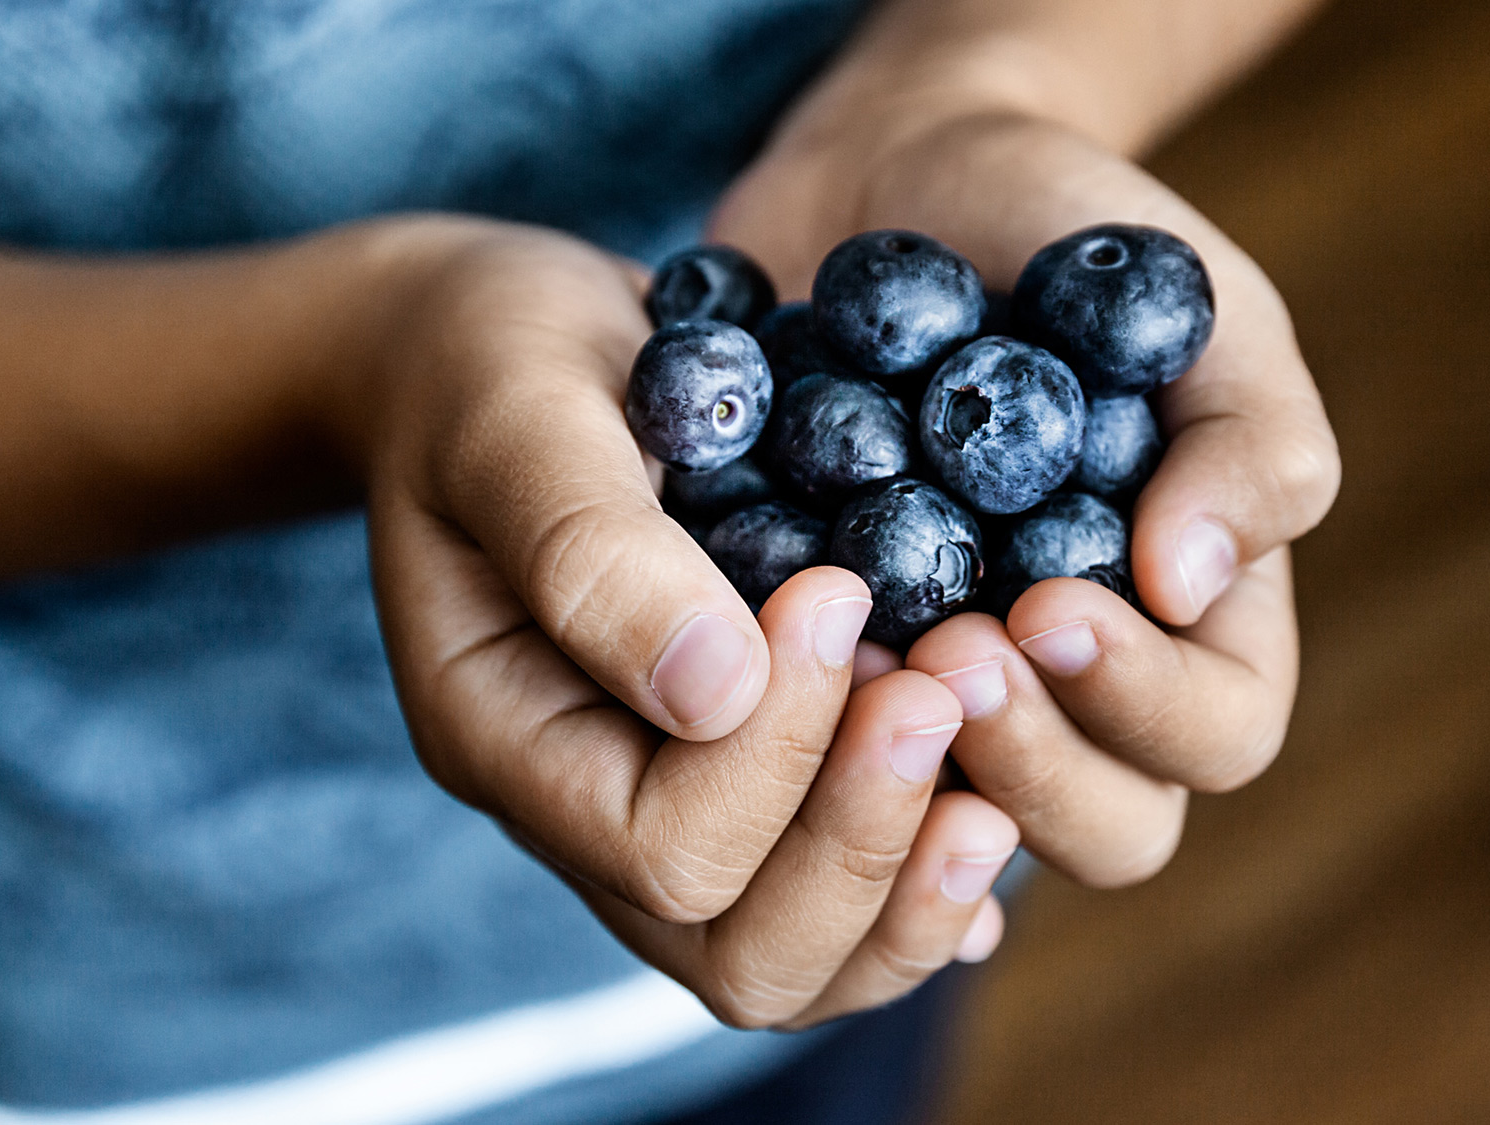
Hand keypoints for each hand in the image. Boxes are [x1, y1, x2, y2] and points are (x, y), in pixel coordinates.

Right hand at [353, 219, 1017, 1025]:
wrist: (506, 353)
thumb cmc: (494, 365)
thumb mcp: (517, 415)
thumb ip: (592, 546)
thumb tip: (720, 691)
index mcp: (506, 738)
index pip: (664, 848)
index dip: (778, 748)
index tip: (838, 588)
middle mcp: (587, 814)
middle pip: (742, 957)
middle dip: (864, 837)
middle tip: (944, 687)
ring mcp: (670, 816)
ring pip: (801, 967)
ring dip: (914, 891)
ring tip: (995, 787)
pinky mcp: (748, 790)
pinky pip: (842, 916)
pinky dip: (928, 889)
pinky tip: (993, 814)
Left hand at [709, 109, 1338, 886]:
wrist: (904, 178)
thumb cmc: (1082, 242)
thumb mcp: (1203, 309)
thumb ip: (1248, 440)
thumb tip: (1192, 582)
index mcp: (1206, 625)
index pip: (1215, 736)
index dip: (1142, 702)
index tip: (1046, 605)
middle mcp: (1088, 691)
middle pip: (1104, 828)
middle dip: (1029, 760)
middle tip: (948, 651)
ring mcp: (956, 691)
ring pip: (957, 824)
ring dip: (910, 769)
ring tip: (850, 649)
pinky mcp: (836, 665)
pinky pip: (821, 751)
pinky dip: (792, 721)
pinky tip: (752, 646)